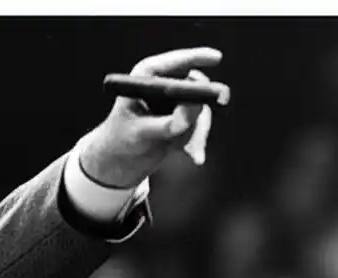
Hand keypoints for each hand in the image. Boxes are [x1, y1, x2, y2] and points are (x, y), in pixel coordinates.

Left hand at [80, 47, 229, 187]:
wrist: (121, 162)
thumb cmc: (120, 141)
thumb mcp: (140, 134)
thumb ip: (167, 123)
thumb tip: (191, 109)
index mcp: (145, 79)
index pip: (173, 62)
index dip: (196, 56)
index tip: (216, 58)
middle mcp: (163, 85)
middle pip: (194, 86)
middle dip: (199, 106)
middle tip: (217, 105)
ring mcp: (176, 101)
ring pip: (200, 109)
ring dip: (195, 132)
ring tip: (182, 150)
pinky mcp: (184, 117)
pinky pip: (200, 126)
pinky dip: (197, 142)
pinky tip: (195, 158)